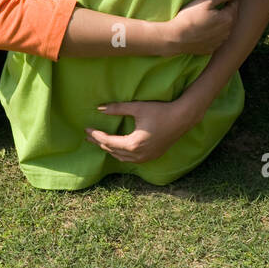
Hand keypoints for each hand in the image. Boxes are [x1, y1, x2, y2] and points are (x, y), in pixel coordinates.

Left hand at [86, 94, 204, 163]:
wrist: (182, 118)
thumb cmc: (160, 111)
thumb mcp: (137, 108)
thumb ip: (117, 108)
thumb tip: (99, 108)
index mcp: (132, 144)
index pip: (107, 141)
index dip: (95, 135)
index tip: (86, 129)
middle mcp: (138, 155)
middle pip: (112, 151)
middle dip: (99, 143)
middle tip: (88, 136)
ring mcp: (145, 158)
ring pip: (121, 158)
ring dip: (110, 150)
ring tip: (100, 141)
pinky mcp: (152, 156)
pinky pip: (131, 159)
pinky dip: (121, 154)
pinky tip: (118, 148)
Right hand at [165, 0, 237, 54]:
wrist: (176, 38)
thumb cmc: (190, 17)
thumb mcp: (206, 0)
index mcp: (228, 18)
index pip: (234, 4)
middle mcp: (227, 32)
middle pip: (231, 17)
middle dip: (226, 11)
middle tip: (213, 6)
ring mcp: (220, 42)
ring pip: (225, 28)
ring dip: (221, 22)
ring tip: (208, 18)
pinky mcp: (212, 48)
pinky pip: (217, 38)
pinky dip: (214, 33)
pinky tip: (205, 30)